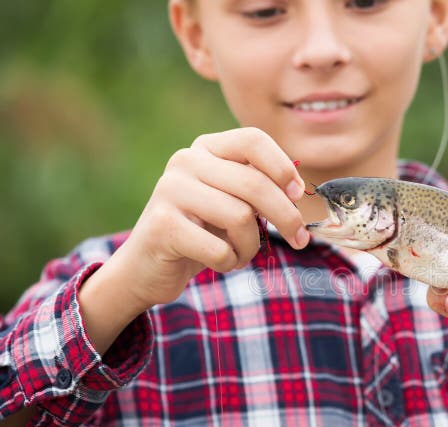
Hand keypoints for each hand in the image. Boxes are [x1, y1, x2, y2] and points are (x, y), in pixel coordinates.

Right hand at [111, 127, 308, 310]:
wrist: (148, 266)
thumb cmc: (202, 233)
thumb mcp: (233, 203)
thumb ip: (259, 189)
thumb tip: (297, 190)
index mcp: (206, 148)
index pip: (253, 140)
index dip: (283, 166)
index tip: (298, 194)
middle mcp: (185, 161)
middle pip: (255, 183)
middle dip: (286, 217)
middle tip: (300, 240)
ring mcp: (170, 190)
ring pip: (241, 217)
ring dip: (250, 246)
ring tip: (240, 254)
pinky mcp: (163, 225)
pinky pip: (220, 249)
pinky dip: (230, 262)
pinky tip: (219, 263)